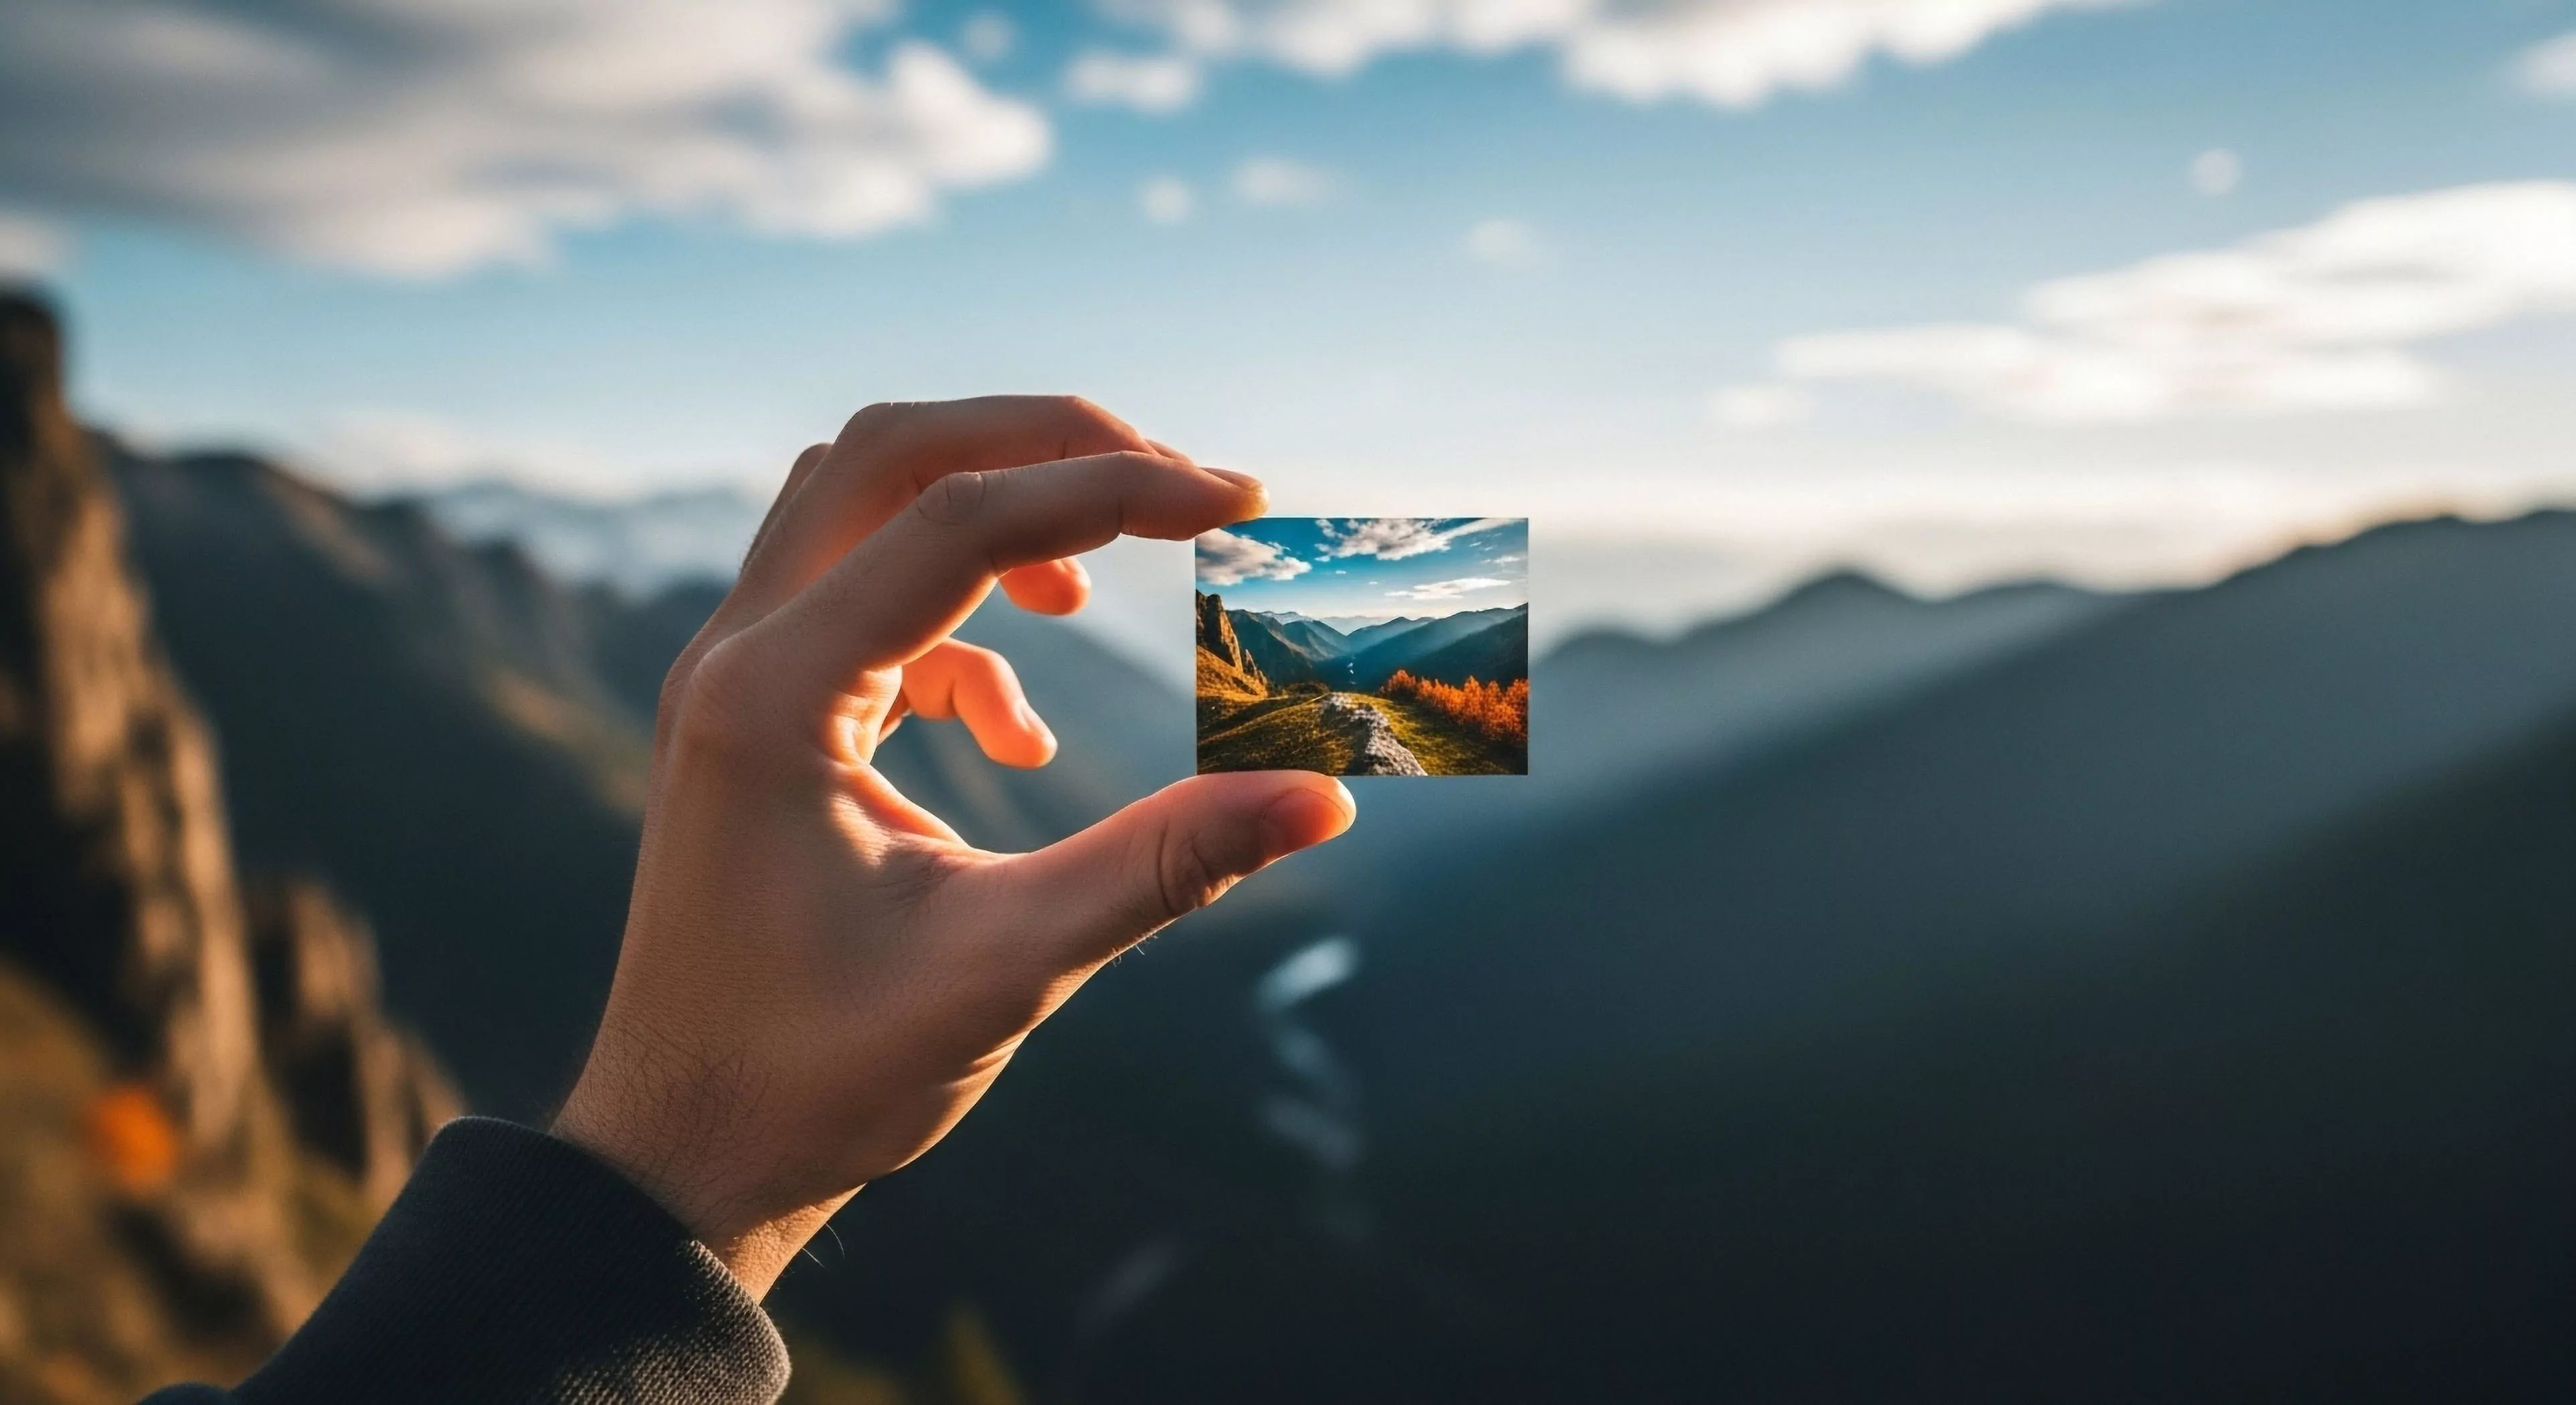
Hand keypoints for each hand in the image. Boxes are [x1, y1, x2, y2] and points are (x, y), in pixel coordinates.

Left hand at [550, 397, 1354, 1295]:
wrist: (680, 1159)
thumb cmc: (818, 1078)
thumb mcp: (1006, 969)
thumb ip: (1162, 866)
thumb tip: (1323, 797)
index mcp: (773, 696)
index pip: (957, 519)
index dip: (1111, 490)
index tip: (1237, 500)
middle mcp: (734, 655)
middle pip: (890, 453)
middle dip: (1047, 447)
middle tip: (1179, 484)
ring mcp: (732, 677)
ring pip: (861, 501)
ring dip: (993, 510)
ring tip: (1100, 593)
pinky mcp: (754, 716)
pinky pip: (860, 598)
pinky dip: (960, 624)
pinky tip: (1019, 737)